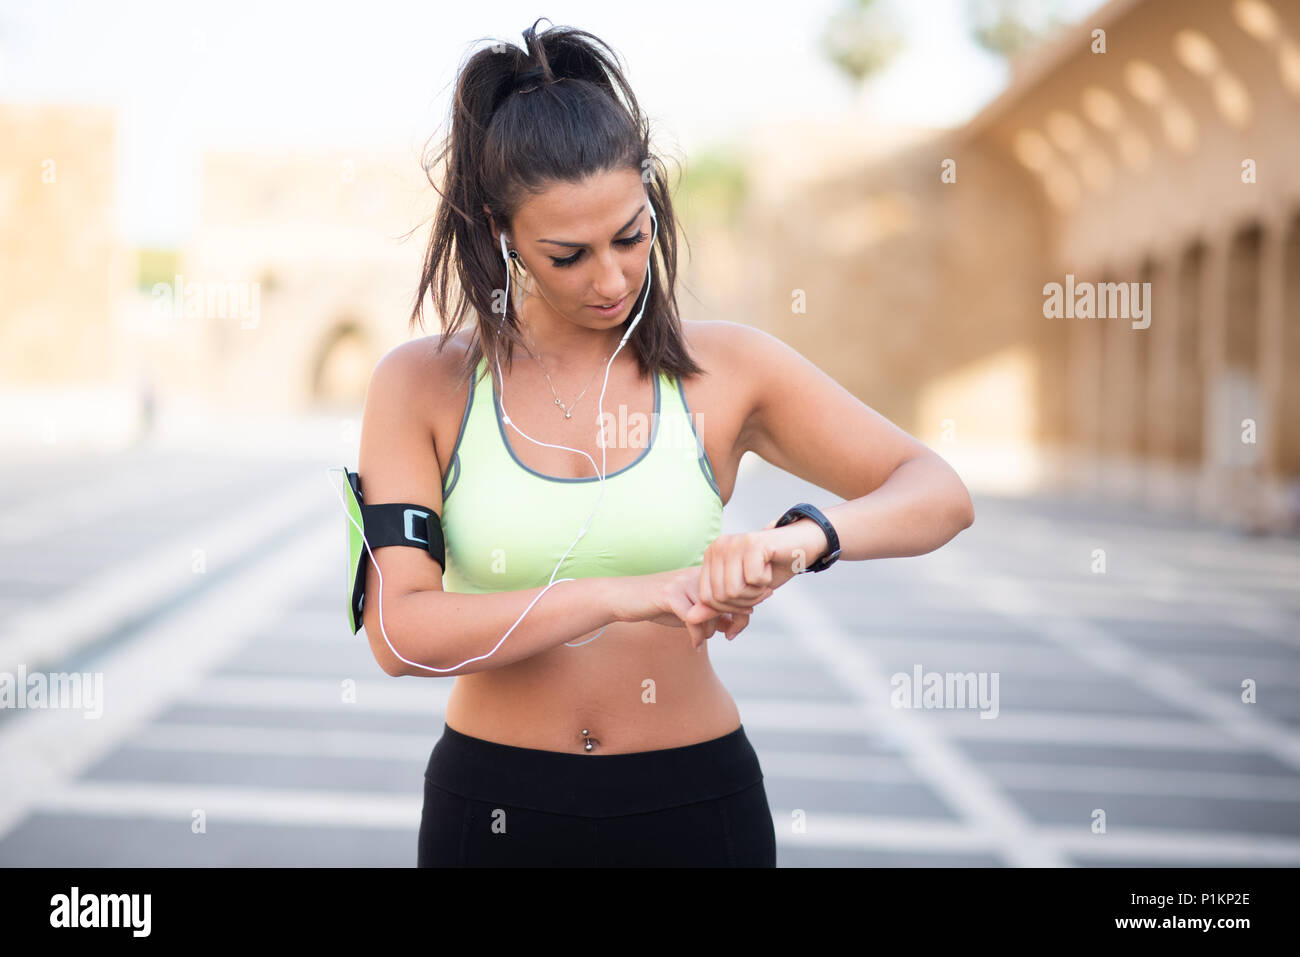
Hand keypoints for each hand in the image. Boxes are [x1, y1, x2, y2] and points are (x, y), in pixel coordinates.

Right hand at [622, 568, 771, 647]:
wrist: (622, 598)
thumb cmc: (657, 605)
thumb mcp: (689, 610)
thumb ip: (711, 615)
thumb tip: (735, 623)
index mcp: (704, 574)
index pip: (736, 592)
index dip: (742, 613)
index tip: (734, 630)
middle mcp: (696, 574)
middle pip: (729, 601)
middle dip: (734, 623)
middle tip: (728, 637)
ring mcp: (683, 583)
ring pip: (711, 614)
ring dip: (709, 632)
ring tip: (699, 639)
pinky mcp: (670, 594)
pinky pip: (693, 621)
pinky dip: (696, 637)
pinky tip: (694, 644)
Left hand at [679, 526, 805, 633]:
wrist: (799, 545)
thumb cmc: (769, 569)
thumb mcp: (740, 592)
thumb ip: (714, 605)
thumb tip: (689, 619)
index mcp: (710, 556)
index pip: (706, 598)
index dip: (729, 608)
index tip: (747, 599)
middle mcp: (718, 547)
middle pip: (720, 597)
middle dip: (744, 602)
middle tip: (759, 589)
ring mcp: (734, 543)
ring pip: (734, 591)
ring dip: (755, 594)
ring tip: (764, 580)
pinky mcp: (752, 543)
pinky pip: (753, 580)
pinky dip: (765, 582)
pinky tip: (770, 569)